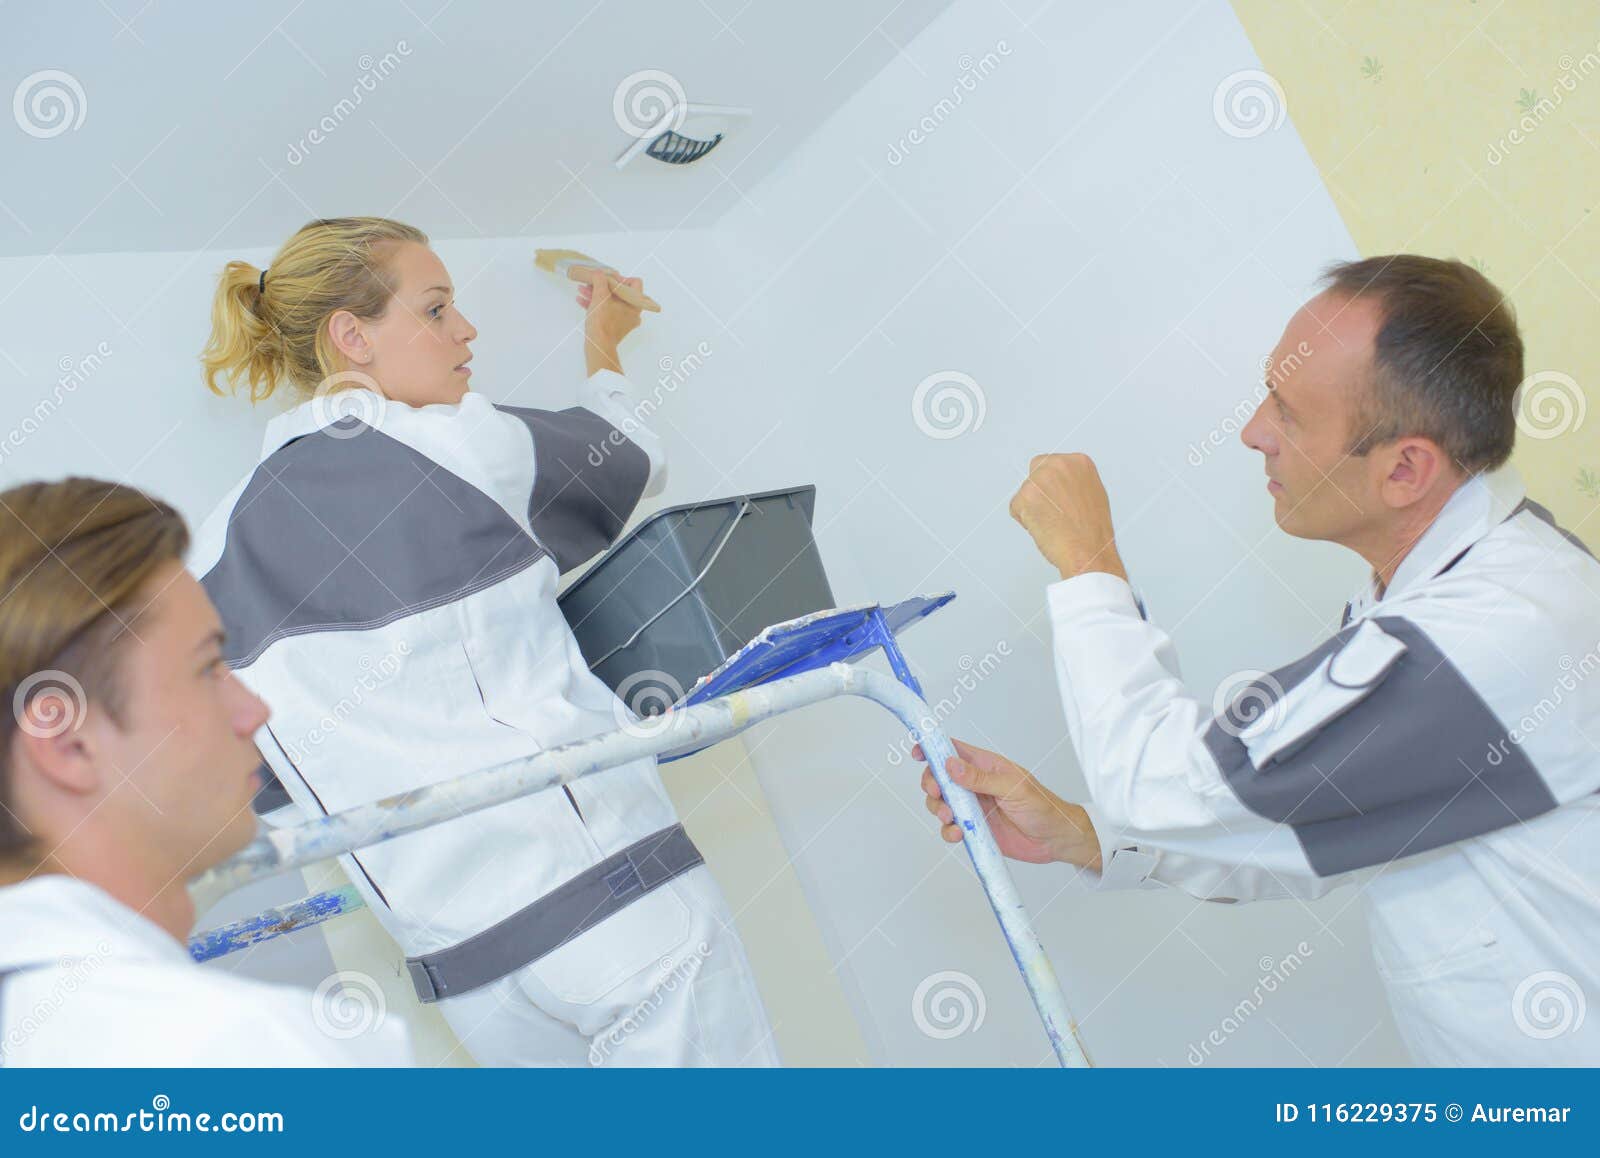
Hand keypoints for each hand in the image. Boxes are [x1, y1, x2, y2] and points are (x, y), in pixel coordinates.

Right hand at [579, 268, 643, 373]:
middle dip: (603, 285)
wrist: (598, 345)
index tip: (608, 279)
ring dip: (596, 294)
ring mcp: (624, 321)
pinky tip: (582, 300)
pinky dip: (596, 305)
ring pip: (611, 302)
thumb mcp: (600, 296)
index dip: (621, 278)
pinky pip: (606, 311)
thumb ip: (600, 280)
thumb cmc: (602, 324)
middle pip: (619, 292)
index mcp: (635, 304)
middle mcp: (632, 313)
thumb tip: (598, 273)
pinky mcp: (614, 328)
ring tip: (583, 290)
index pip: (635, 283)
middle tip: (592, 282)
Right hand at [916, 738, 1101, 869]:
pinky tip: (957, 833)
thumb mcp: (1012, 786)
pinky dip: (948, 831)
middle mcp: (975, 785)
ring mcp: (973, 807)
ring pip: (941, 804)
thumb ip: (980, 777)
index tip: (917, 754)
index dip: (933, 749)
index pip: (953, 751)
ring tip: (950, 817)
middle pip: (939, 778)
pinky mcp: (974, 829)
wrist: (1055, 839)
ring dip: (938, 809)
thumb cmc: (1042, 805)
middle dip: (931, 785)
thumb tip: (951, 765)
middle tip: (937, 794)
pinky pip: (951, 828)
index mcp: (985, 766)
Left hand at [1009, 453, 1127, 581]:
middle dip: (1039, 492)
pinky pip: (1016, 507)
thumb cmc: (1092, 531)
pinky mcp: (1025, 495)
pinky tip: (1044, 528)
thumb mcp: (1093, 493)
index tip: (1061, 501)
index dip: (1054, 488)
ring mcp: (1040, 478)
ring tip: (1054, 523)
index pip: (1052, 465)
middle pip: (1034, 474)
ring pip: (1025, 492)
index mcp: (1078, 461)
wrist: (1089, 551)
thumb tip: (1058, 484)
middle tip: (1053, 513)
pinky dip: (1025, 521)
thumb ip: (1073, 482)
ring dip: (1033, 508)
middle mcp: (1059, 464)